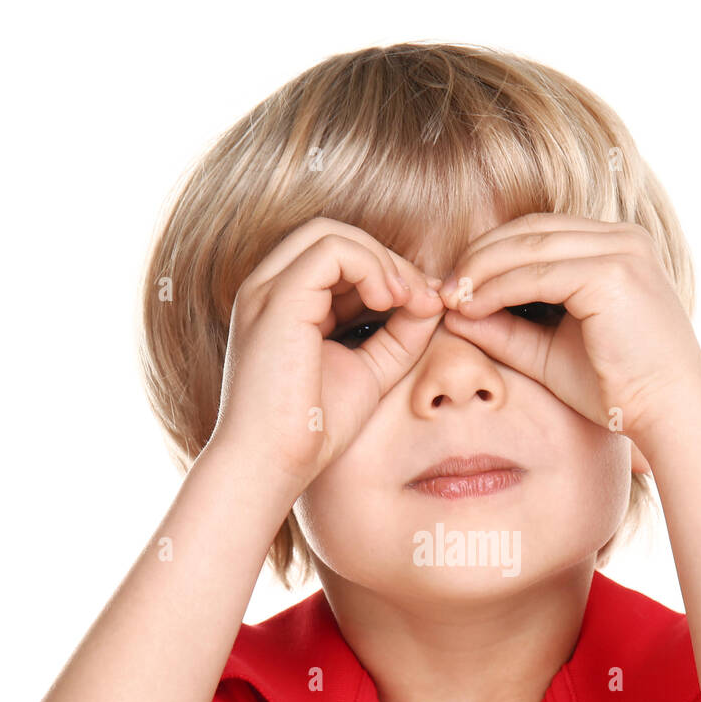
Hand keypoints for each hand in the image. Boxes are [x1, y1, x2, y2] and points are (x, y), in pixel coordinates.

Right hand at [208, 217, 443, 489]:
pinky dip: (371, 266)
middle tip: (425, 299)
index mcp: (284, 306)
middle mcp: (268, 290)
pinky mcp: (277, 299)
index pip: (338, 262)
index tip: (426, 307)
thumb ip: (400, 335)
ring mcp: (267, 291)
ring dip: (383, 261)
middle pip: (334, 237)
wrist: (271, 466)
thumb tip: (433, 299)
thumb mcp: (370, 372)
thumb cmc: (311, 431)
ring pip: (332, 235)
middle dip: (388, 261)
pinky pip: (331, 250)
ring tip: (409, 301)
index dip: (387, 273)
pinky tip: (391, 301)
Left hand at [437, 213, 700, 446]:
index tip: (453, 288)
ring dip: (481, 270)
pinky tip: (470, 307)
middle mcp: (622, 238)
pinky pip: (538, 273)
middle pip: (530, 229)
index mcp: (616, 248)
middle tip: (441, 289)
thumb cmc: (618, 390)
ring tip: (449, 299)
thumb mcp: (549, 354)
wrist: (669, 414)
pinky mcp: (613, 273)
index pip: (539, 233)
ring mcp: (621, 250)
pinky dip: (498, 288)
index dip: (490, 254)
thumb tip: (453, 313)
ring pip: (529, 245)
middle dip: (479, 256)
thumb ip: (505, 330)